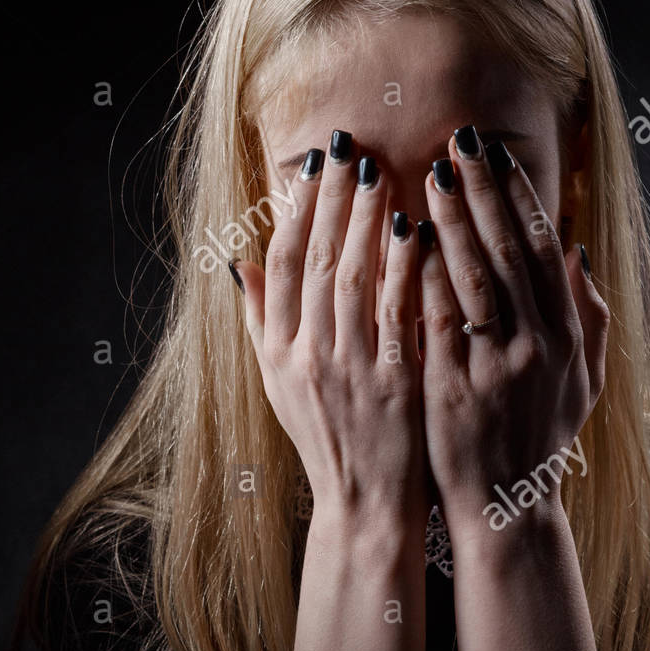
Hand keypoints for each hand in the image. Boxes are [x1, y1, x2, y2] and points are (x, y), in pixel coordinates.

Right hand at [232, 131, 429, 533]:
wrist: (364, 502)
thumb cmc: (326, 434)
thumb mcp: (278, 382)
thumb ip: (259, 320)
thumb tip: (236, 261)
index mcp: (277, 351)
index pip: (280, 266)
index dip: (295, 212)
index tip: (313, 166)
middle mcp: (305, 355)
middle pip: (313, 261)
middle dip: (329, 200)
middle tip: (347, 148)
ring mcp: (348, 369)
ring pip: (350, 279)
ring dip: (362, 222)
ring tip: (377, 172)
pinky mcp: (391, 383)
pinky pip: (396, 314)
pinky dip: (402, 268)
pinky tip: (413, 230)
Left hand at [417, 127, 610, 534]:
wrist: (505, 506)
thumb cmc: (540, 434)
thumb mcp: (584, 381)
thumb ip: (589, 317)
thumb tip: (578, 253)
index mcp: (565, 337)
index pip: (542, 249)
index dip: (519, 195)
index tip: (495, 153)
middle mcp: (535, 347)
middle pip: (507, 252)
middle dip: (481, 191)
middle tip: (457, 142)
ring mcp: (492, 369)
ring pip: (472, 280)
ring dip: (450, 222)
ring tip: (427, 175)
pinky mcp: (449, 391)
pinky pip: (433, 322)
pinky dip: (420, 277)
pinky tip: (403, 239)